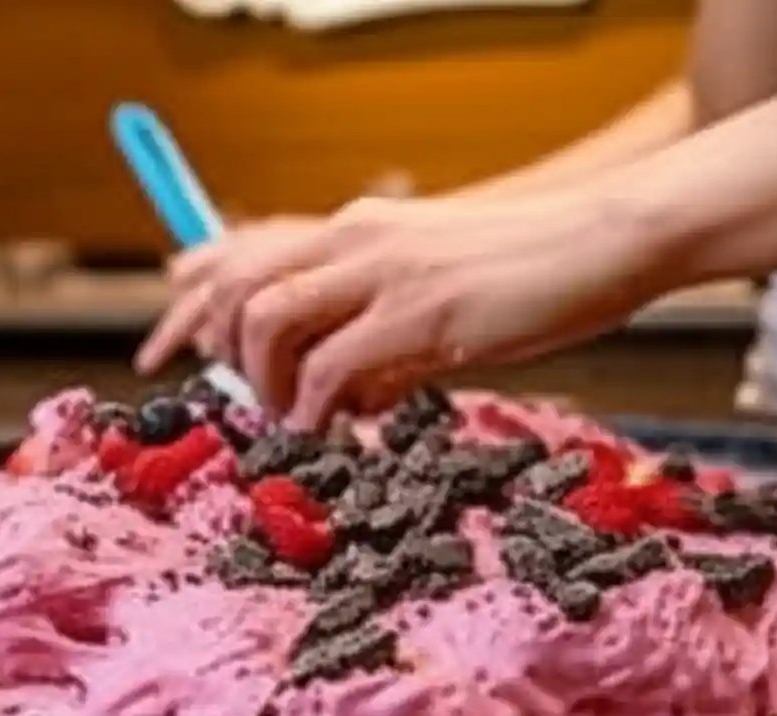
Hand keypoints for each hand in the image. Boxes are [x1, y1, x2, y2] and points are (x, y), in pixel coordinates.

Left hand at [136, 193, 677, 427]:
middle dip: (220, 352)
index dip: (193, 299)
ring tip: (295, 423)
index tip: (171, 345)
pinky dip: (318, 407)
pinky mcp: (424, 313)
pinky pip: (334, 367)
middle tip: (245, 402)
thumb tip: (343, 397)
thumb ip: (381, 330)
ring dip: (266, 383)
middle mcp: (359, 236)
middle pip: (240, 286)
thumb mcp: (437, 282)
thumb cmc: (530, 267)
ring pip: (270, 320)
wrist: (605, 238)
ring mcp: (388, 272)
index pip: (244, 249)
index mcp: (360, 224)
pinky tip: (340, 429)